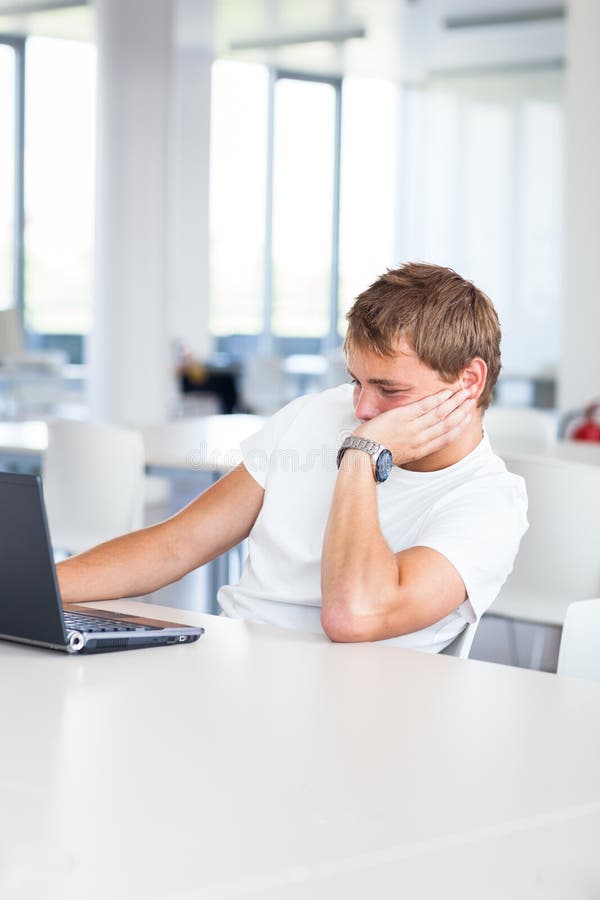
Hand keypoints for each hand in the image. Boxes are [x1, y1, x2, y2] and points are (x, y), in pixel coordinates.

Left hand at [353, 388, 475, 465]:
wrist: (363, 455)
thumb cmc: (375, 456)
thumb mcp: (398, 456)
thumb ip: (409, 448)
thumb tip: (414, 444)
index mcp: (420, 451)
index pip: (446, 437)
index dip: (460, 426)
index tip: (468, 417)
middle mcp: (420, 440)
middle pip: (448, 424)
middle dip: (462, 411)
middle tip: (472, 399)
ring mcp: (412, 428)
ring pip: (440, 414)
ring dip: (455, 402)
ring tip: (465, 392)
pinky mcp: (402, 418)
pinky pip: (425, 407)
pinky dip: (438, 399)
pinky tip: (446, 392)